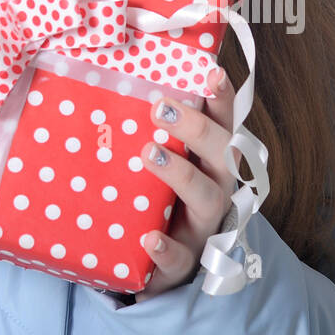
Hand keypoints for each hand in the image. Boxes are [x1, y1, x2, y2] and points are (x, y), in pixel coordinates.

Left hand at [133, 67, 238, 299]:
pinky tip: (148, 239)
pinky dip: (166, 249)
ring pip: (207, 199)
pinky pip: (179, 258)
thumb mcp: (158, 160)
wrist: (154, 263)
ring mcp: (201, 227)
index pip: (223, 124)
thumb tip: (111, 77)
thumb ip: (146, 129)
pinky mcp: (182, 263)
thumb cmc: (156, 196)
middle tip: (160, 107)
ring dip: (181, 174)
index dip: (222, 99)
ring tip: (148, 153)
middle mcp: (215, 189)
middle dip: (196, 129)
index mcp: (210, 162)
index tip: (213, 71)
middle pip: (222, 156)